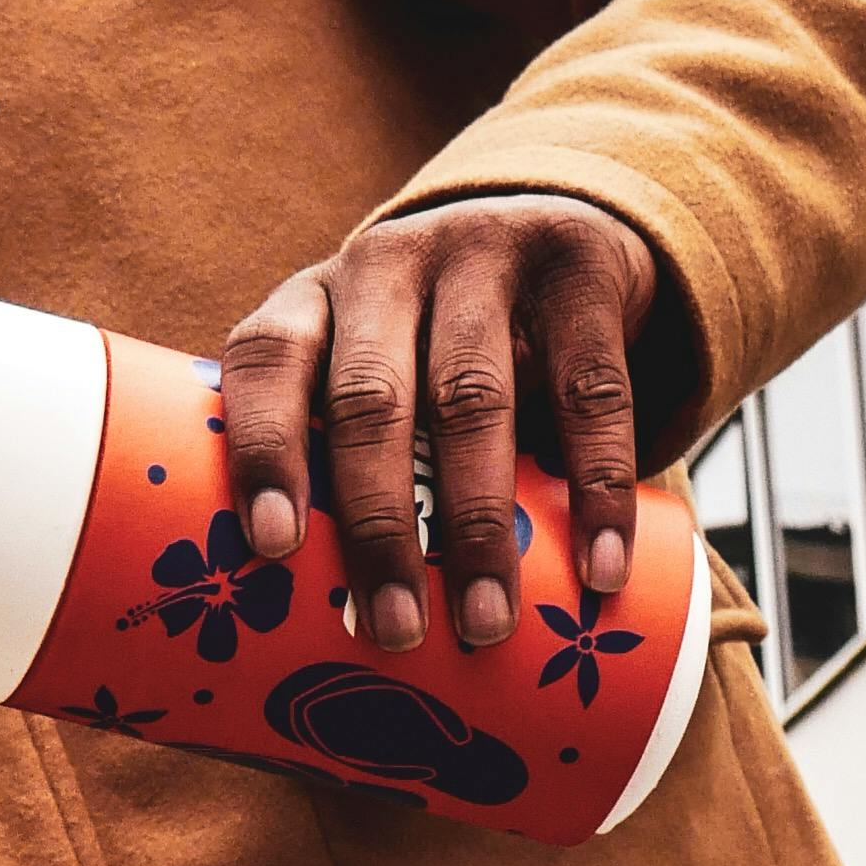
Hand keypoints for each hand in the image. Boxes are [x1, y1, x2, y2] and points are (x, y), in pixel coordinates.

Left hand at [221, 193, 671, 655]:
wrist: (560, 228)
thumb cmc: (433, 349)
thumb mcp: (372, 371)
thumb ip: (342, 459)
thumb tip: (312, 637)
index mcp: (314, 298)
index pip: (267, 361)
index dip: (265, 447)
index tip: (274, 545)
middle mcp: (387, 262)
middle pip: (371, 397)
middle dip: (380, 523)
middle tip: (393, 629)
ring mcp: (484, 250)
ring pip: (475, 398)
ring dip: (479, 522)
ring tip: (486, 623)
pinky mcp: (579, 263)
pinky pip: (591, 390)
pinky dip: (598, 489)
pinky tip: (600, 567)